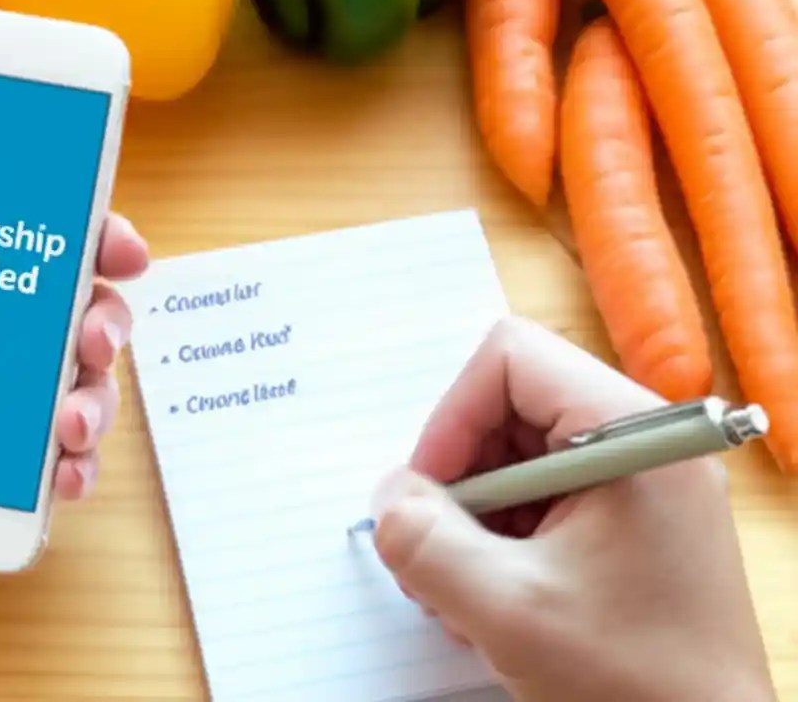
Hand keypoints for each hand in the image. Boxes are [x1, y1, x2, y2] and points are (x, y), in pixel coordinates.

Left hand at [0, 80, 149, 638]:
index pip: (22, 255)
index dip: (83, 241)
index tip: (114, 241)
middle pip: (67, 323)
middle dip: (105, 320)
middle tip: (93, 334)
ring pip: (73, 398)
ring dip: (97, 400)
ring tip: (70, 421)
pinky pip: (47, 479)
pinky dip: (75, 473)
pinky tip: (64, 475)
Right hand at [369, 317, 774, 701]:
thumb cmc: (634, 683)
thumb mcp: (506, 610)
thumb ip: (426, 542)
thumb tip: (389, 496)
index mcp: (632, 436)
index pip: (511, 360)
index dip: (451, 418)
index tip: (428, 494)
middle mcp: (641, 444)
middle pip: (508, 407)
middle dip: (457, 478)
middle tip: (434, 551)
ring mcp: (637, 483)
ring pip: (515, 456)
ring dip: (472, 518)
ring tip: (464, 590)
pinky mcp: (628, 521)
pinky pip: (538, 498)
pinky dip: (499, 540)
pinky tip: (493, 598)